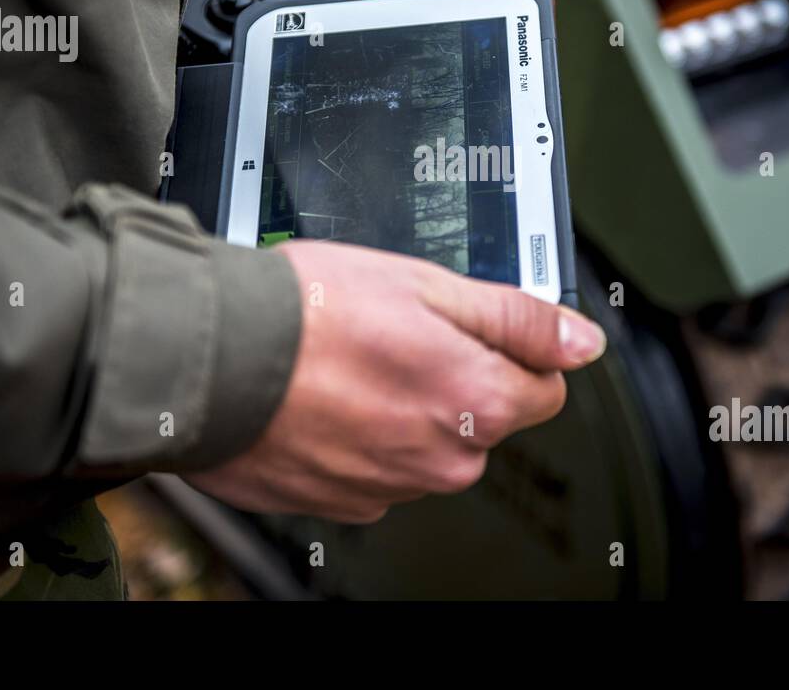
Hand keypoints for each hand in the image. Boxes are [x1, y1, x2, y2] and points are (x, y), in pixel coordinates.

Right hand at [184, 241, 605, 522]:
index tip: (471, 327)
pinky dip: (360, 437)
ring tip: (349, 362)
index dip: (513, 349)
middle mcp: (442, 459)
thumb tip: (581, 342)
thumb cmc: (308, 313)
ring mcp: (390, 488)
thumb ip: (517, 319)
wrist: (207, 358)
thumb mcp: (428, 285)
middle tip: (395, 333)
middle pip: (484, 418)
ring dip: (404, 408)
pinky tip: (325, 398)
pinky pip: (376, 469)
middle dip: (456, 377)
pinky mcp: (342, 503)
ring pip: (428, 444)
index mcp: (477, 401)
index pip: (545, 389)